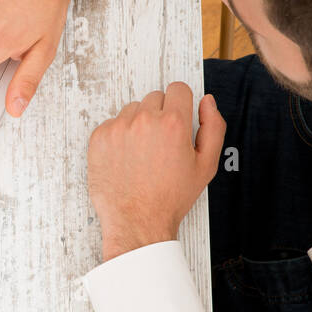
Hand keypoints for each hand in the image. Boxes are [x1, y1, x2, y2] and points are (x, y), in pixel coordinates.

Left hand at [87, 83, 225, 260]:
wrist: (137, 222)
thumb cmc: (172, 197)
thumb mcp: (206, 165)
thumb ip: (213, 127)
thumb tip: (207, 101)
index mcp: (173, 123)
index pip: (178, 88)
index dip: (181, 104)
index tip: (177, 121)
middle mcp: (144, 120)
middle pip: (155, 98)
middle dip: (160, 115)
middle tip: (161, 146)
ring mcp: (118, 128)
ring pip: (132, 110)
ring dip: (138, 125)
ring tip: (143, 155)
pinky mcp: (99, 138)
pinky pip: (112, 124)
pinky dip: (119, 137)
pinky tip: (126, 159)